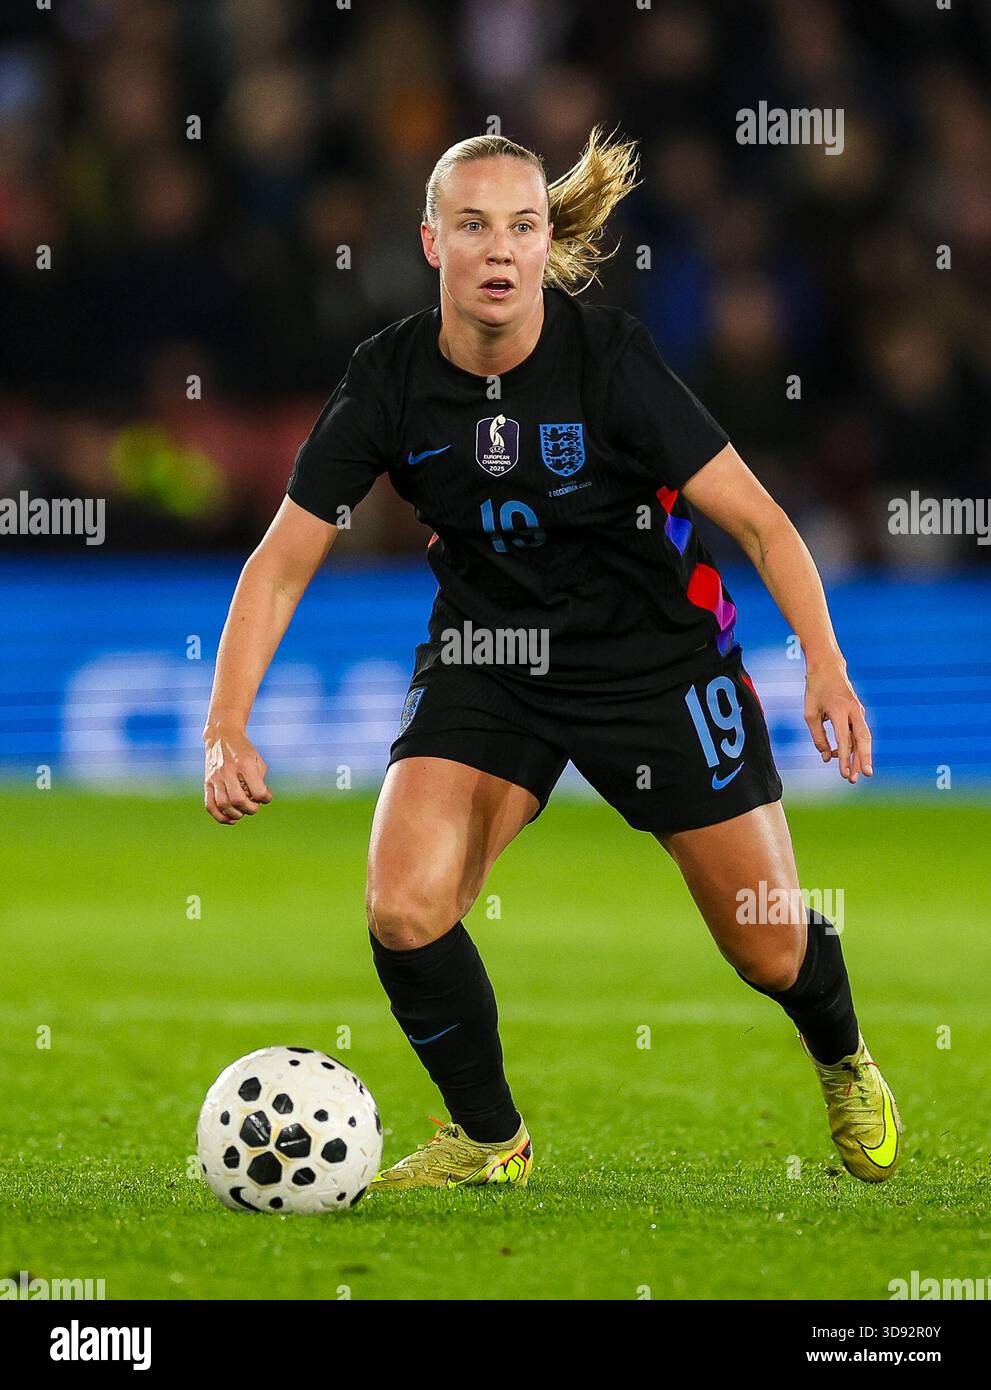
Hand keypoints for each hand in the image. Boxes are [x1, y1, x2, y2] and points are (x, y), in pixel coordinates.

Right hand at [203, 726, 272, 823]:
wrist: (222, 735)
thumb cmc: (244, 751)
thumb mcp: (257, 760)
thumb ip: (260, 781)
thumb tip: (258, 801)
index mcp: (245, 764)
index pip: (258, 791)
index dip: (265, 799)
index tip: (265, 797)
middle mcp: (228, 770)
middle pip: (238, 800)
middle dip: (250, 809)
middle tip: (254, 807)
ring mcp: (215, 777)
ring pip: (223, 804)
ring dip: (236, 814)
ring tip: (242, 812)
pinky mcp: (206, 782)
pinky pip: (209, 805)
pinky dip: (220, 816)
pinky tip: (230, 818)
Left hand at [804, 659, 872, 783]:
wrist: (828, 667)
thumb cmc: (816, 689)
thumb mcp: (810, 713)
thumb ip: (817, 736)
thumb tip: (826, 757)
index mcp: (840, 710)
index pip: (844, 739)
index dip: (844, 758)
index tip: (843, 774)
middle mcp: (854, 711)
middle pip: (863, 739)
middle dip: (863, 759)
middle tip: (862, 777)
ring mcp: (858, 712)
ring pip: (863, 738)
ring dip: (861, 756)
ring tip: (855, 774)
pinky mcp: (858, 713)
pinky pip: (858, 733)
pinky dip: (854, 746)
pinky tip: (843, 757)